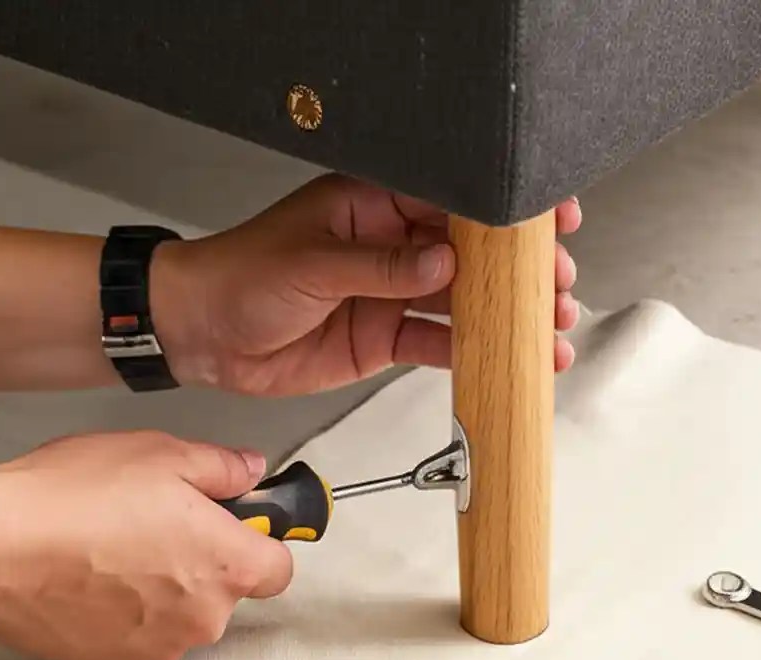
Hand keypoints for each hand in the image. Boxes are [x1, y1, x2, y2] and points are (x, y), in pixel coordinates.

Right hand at [0, 432, 290, 659]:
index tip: (241, 523)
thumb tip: (248, 470)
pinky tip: (96, 571)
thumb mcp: (165, 454)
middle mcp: (202, 616)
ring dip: (165, 585)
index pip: (280, 567)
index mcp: (228, 565)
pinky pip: (140, 631)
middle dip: (205, 558)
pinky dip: (127, 608)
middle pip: (228, 590)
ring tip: (120, 543)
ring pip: (182, 612)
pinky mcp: (114, 659)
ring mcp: (157, 644)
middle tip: (164, 520)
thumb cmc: (76, 499)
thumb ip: (222, 467)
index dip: (262, 541)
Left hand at [150, 174, 584, 395]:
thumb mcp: (313, 263)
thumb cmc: (241, 276)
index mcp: (375, 205)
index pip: (452, 200)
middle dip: (520, 269)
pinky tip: (513, 358)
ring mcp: (392, 293)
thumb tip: (444, 263)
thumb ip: (382, 266)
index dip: (503, 211)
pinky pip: (440, 342)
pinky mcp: (386, 336)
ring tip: (553, 326)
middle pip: (471, 254)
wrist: (202, 334)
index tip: (549, 218)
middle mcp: (391, 245)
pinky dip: (476, 352)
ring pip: (465, 301)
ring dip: (509, 314)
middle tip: (559, 284)